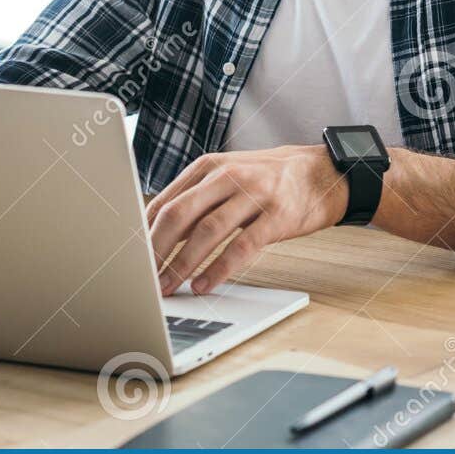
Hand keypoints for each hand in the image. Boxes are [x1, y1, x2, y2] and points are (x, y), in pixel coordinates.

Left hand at [145, 145, 348, 294]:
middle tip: (143, 277)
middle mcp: (227, 176)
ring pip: (207, 232)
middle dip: (156, 250)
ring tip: (168, 286)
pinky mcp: (277, 216)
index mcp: (208, 167)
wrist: (322, 172)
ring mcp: (253, 194)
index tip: (132, 258)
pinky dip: (219, 269)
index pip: (165, 201)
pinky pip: (242, 247)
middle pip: (179, 215)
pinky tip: (204, 285)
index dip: (144, 233)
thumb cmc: (267, 179)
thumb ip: (194, 200)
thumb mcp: (227, 177)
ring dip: (182, 264)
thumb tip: (156, 235)